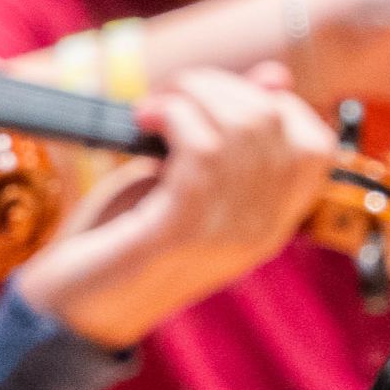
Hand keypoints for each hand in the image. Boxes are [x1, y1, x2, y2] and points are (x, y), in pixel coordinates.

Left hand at [9, 65, 331, 349]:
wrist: (72, 312)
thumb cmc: (124, 240)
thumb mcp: (184, 180)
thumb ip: (228, 137)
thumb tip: (277, 76)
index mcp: (268, 223)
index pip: (316, 147)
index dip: (272, 104)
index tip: (217, 102)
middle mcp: (258, 230)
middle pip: (275, 122)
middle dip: (220, 86)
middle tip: (173, 95)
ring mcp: (223, 233)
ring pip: (242, 127)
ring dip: (192, 93)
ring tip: (155, 107)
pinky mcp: (177, 231)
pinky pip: (202, 151)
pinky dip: (173, 116)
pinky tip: (143, 120)